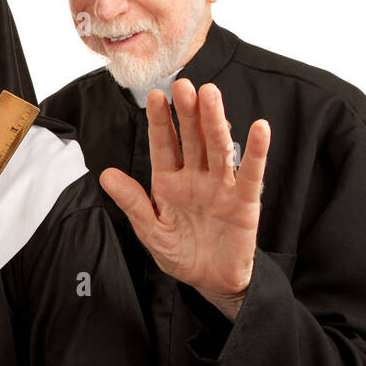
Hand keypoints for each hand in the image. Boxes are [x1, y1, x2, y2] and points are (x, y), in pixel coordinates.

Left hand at [99, 79, 269, 320]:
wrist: (210, 281)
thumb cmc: (181, 253)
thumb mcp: (151, 231)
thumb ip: (133, 203)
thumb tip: (106, 175)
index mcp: (169, 181)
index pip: (163, 145)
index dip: (160, 121)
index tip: (154, 96)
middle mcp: (195, 177)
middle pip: (191, 138)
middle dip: (187, 112)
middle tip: (183, 84)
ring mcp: (220, 187)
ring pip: (218, 148)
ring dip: (214, 121)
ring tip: (210, 95)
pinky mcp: (244, 202)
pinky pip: (250, 174)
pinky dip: (256, 152)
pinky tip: (260, 128)